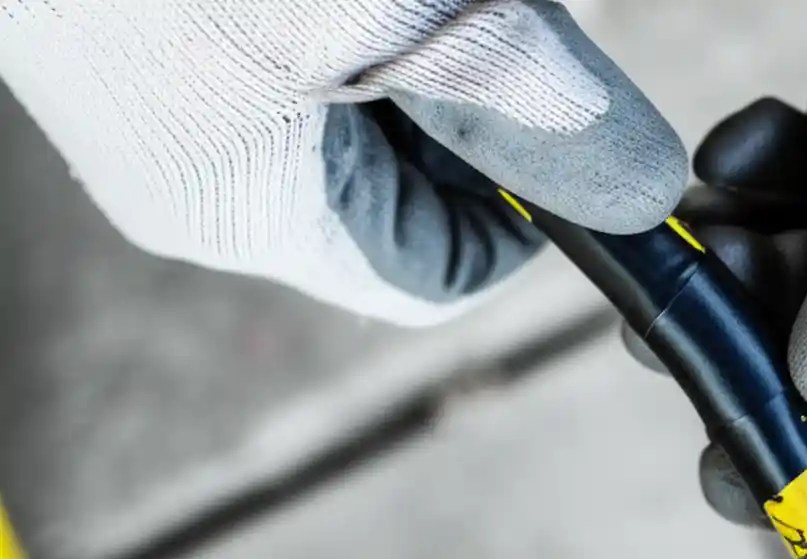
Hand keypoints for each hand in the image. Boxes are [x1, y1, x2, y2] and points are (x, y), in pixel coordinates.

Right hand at [0, 0, 686, 323]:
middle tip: (518, 22)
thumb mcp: (388, 8)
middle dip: (478, 113)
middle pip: (398, 194)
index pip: (428, 278)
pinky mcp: (164, 37)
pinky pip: (307, 60)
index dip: (519, 226)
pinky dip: (372, 22)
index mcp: (244, 208)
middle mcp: (200, 174)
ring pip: (359, 117)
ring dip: (431, 52)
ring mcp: (172, 99)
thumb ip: (523, 100)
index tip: (575, 148)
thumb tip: (637, 191)